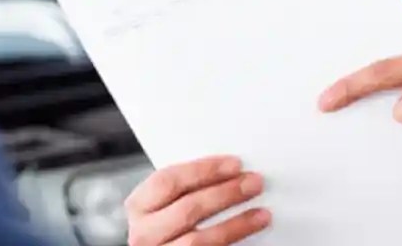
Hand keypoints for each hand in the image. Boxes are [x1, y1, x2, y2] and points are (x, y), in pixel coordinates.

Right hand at [124, 156, 269, 245]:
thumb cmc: (168, 224)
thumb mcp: (167, 202)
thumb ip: (188, 188)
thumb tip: (231, 171)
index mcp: (140, 206)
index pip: (168, 181)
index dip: (204, 170)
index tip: (235, 164)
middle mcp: (144, 234)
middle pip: (188, 209)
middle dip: (226, 193)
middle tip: (254, 183)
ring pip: (198, 240)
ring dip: (236, 225)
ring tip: (262, 214)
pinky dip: (232, 244)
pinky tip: (249, 236)